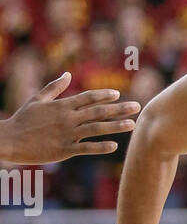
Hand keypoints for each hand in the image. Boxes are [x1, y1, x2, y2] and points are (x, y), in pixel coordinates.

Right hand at [0, 73, 139, 163]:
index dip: (104, 95)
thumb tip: (68, 74)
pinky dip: (101, 147)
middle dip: (119, 109)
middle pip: (98, 111)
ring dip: (116, 126)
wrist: (9, 140)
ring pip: (96, 129)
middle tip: (137, 107)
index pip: (88, 98)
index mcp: (62, 105)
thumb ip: (55, 87)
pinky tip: (115, 146)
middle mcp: (68, 118)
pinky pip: (86, 148)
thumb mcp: (37, 99)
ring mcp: (67, 134)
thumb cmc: (23, 120)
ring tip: (132, 125)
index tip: (118, 95)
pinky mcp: (64, 150)